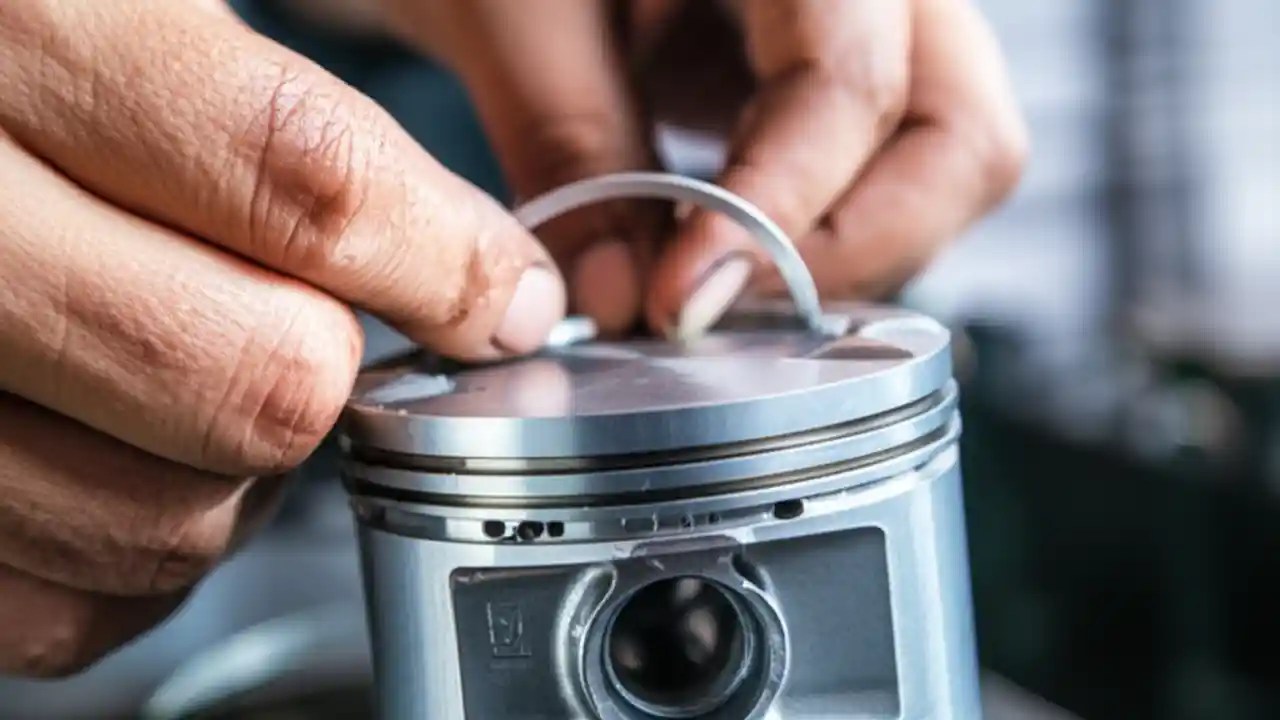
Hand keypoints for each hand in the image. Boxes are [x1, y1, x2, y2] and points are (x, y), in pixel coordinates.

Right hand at [0, 0, 564, 674]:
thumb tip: (487, 276)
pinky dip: (140, 552)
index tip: (500, 297)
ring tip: (203, 379)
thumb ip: (288, 125)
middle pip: (257, 381)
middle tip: (320, 327)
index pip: (301, 182)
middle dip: (333, 368)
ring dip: (244, 473)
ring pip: (173, 523)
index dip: (441, 259)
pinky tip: (124, 452)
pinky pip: (67, 609)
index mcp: (20, 30)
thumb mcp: (122, 4)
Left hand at [382, 0, 1027, 336]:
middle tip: (711, 305)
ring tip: (712, 285)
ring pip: (948, 170)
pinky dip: (823, 235)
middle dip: (844, 253)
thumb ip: (569, 142)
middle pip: (962, 141)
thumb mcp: (512, 12)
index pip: (850, 85)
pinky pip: (895, 176)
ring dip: (840, 255)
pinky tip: (727, 252)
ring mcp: (887, 28)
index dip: (771, 214)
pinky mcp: (856, 75)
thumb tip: (618, 297)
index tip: (676, 303)